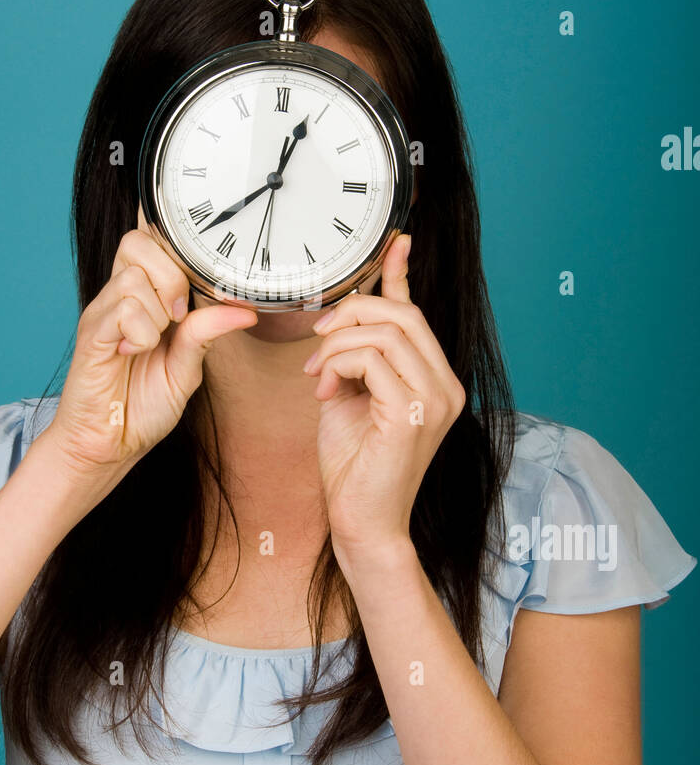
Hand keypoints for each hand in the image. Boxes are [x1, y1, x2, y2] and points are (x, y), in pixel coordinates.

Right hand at [43, 209, 256, 488]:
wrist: (107, 445)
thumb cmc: (141, 406)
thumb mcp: (187, 369)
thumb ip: (206, 334)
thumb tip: (244, 311)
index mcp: (142, 298)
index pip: (154, 240)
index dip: (180, 257)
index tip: (193, 301)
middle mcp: (118, 297)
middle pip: (138, 241)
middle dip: (170, 277)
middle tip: (175, 318)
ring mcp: (102, 314)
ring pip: (134, 278)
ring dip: (155, 315)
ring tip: (149, 345)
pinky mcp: (91, 335)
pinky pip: (122, 310)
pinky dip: (140, 333)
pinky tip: (132, 354)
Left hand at [303, 233, 465, 567]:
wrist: (360, 522)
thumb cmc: (354, 466)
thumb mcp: (352, 395)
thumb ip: (357, 358)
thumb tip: (346, 321)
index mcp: (436, 379)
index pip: (417, 314)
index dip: (400, 275)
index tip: (395, 243)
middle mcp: (446, 385)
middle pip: (402, 315)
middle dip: (350, 316)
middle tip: (317, 344)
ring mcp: (436, 399)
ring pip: (385, 333)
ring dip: (337, 346)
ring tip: (318, 377)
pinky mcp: (413, 414)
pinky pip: (372, 360)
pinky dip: (339, 365)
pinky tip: (326, 391)